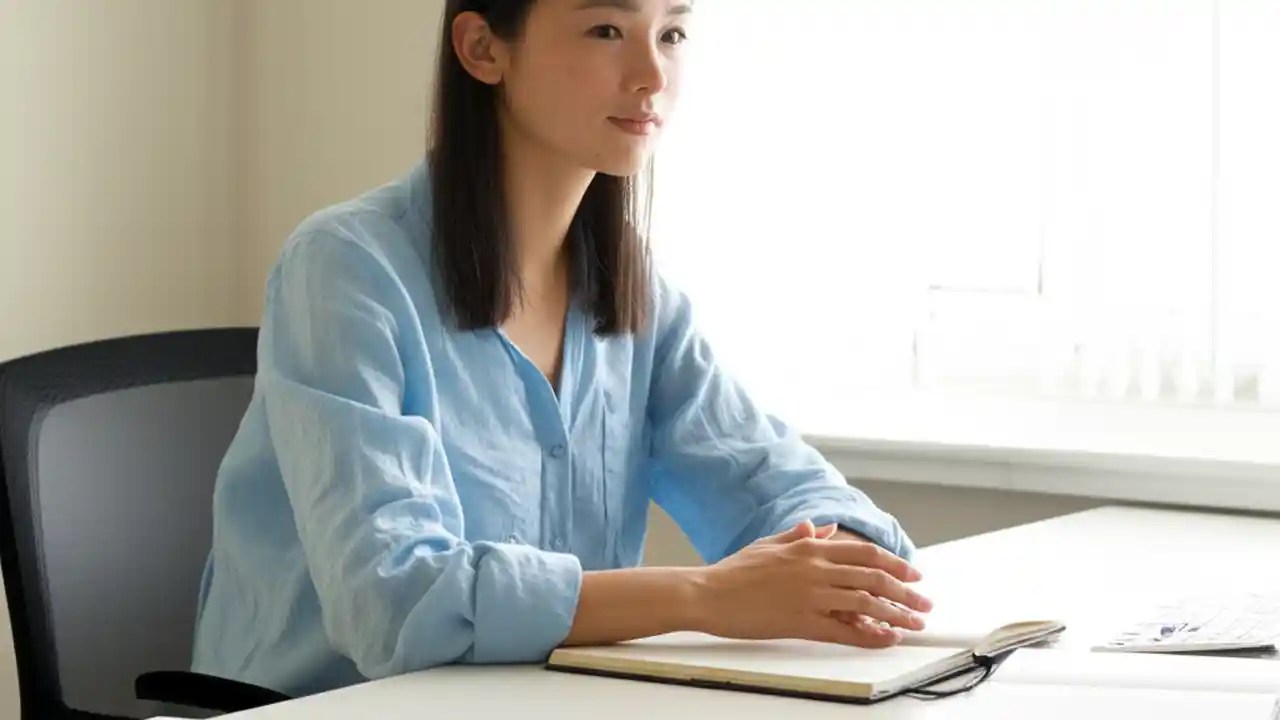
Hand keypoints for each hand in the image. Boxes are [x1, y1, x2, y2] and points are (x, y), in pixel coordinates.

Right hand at [690, 520, 932, 647]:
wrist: (708, 593)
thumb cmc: (734, 571)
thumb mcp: (769, 544)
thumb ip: (800, 536)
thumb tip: (823, 527)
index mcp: (809, 548)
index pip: (864, 552)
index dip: (894, 563)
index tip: (913, 574)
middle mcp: (815, 568)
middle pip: (873, 576)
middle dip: (906, 591)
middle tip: (924, 602)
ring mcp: (811, 595)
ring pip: (866, 602)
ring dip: (897, 613)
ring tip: (915, 623)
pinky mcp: (802, 622)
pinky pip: (845, 630)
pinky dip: (871, 635)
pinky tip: (888, 639)